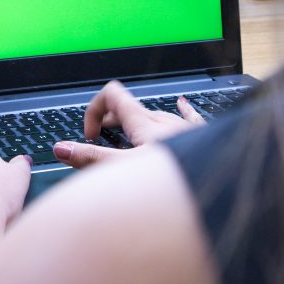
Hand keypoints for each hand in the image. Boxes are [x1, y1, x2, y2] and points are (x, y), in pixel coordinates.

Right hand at [53, 80, 204, 168]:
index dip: (95, 110)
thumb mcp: (127, 171)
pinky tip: (183, 104)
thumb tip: (62, 149)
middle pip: (130, 109)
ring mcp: (184, 127)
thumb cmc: (178, 181)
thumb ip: (93, 160)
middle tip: (101, 143)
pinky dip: (178, 111)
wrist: (221, 188)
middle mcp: (164, 120)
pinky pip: (188, 116)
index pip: (112, 95)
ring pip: (155, 117)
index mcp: (144, 123)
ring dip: (137, 126)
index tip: (90, 135)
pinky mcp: (202, 137)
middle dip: (111, 122)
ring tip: (129, 141)